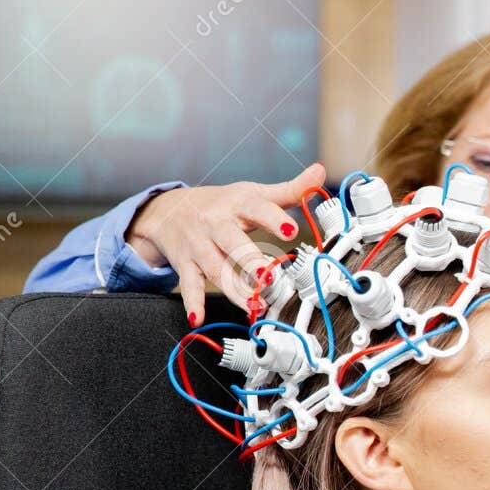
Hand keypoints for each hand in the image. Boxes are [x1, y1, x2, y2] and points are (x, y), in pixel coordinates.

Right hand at [126, 162, 326, 325]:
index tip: (292, 229)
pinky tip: (197, 319)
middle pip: (232, 243)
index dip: (274, 219)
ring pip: (215, 269)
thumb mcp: (252, 193)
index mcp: (236, 204)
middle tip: (268, 278)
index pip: (257, 209)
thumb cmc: (222, 203)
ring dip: (234, 290)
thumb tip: (320, 170)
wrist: (169, 209)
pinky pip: (188, 285)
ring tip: (254, 305)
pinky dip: (192, 303)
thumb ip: (289, 189)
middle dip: (249, 260)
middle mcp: (215, 224)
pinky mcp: (185, 264)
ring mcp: (199, 246)